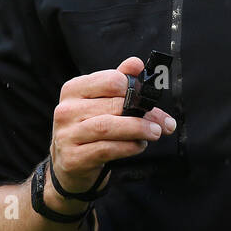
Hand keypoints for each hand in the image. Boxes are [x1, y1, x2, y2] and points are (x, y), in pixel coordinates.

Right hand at [49, 56, 176, 193]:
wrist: (70, 165)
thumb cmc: (90, 128)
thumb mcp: (101, 102)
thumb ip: (119, 81)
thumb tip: (137, 64)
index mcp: (74, 90)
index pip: (110, 80)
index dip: (135, 88)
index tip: (150, 97)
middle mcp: (66, 110)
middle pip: (113, 105)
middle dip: (145, 113)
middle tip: (163, 122)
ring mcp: (67, 135)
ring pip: (107, 126)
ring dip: (138, 129)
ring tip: (155, 132)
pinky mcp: (73, 158)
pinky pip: (105, 149)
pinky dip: (128, 147)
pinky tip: (139, 145)